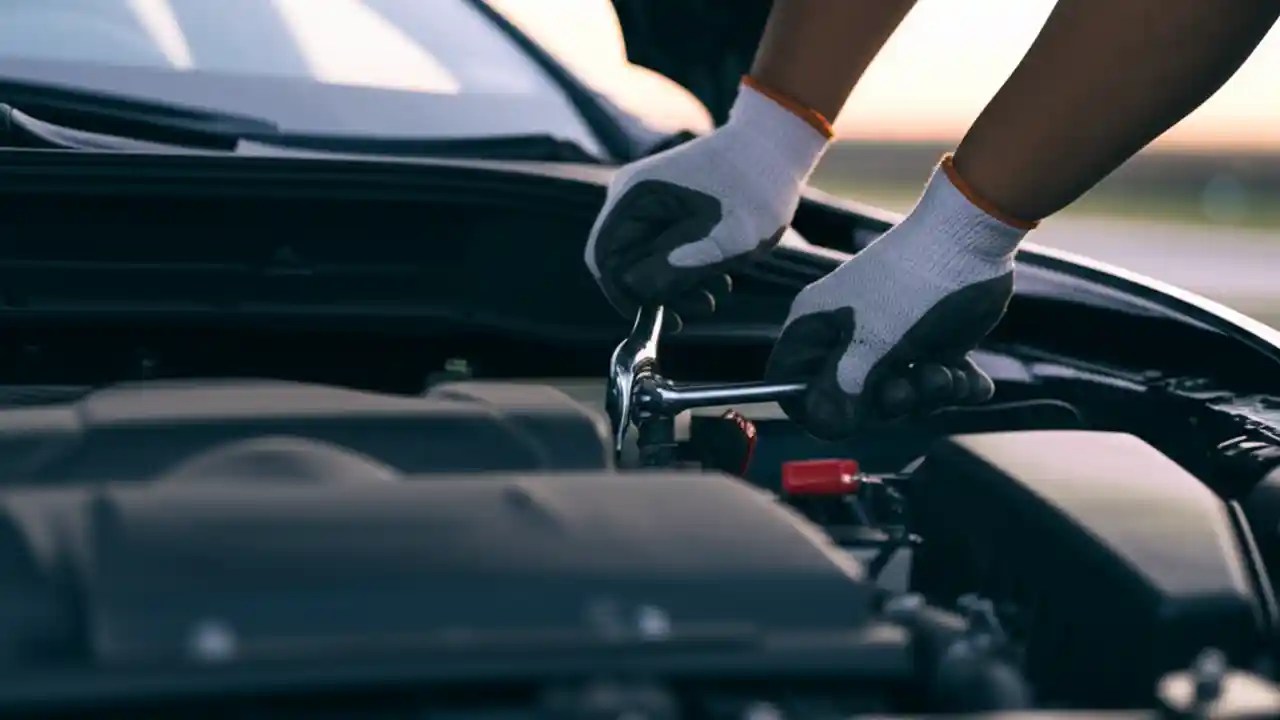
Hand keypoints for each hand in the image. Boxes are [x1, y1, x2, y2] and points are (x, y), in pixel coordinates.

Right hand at [585, 81, 829, 331]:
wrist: (775, 144)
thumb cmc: (756, 186)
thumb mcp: (728, 236)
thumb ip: (682, 264)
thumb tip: (636, 290)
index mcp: (635, 195)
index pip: (603, 258)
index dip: (624, 296)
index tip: (657, 320)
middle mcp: (630, 196)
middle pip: (622, 263)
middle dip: (658, 294)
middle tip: (702, 308)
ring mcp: (646, 201)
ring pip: (643, 261)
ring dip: (676, 286)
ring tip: (718, 293)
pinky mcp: (663, 208)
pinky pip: (660, 250)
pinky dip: (684, 269)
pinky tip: (717, 275)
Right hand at [764, 160, 1029, 438]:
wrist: (970, 240)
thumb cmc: (911, 286)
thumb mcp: (873, 343)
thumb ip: (843, 389)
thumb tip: (824, 425)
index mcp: (817, 329)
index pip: (793, 384)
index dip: (815, 409)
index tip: (850, 415)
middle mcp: (848, 338)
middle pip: (853, 401)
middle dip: (891, 402)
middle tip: (913, 385)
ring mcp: (889, 341)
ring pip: (899, 395)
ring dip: (928, 394)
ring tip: (947, 374)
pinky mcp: (927, 342)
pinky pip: (933, 382)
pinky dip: (954, 386)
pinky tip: (969, 377)